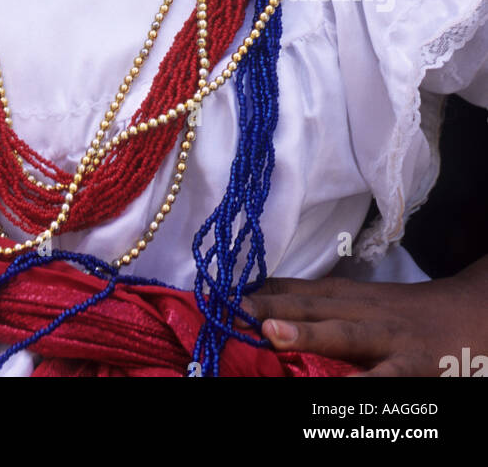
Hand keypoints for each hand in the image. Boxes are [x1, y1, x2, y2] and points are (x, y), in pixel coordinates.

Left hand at [242, 257, 487, 376]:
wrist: (478, 312)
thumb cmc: (414, 315)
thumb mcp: (370, 305)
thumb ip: (329, 308)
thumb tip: (272, 310)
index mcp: (353, 297)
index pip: (300, 289)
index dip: (262, 290)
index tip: (220, 291)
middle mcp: (366, 311)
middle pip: (314, 306)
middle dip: (271, 306)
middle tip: (231, 307)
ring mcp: (390, 338)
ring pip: (345, 335)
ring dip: (307, 331)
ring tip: (270, 332)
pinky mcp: (417, 366)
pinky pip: (388, 379)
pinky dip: (366, 384)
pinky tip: (346, 393)